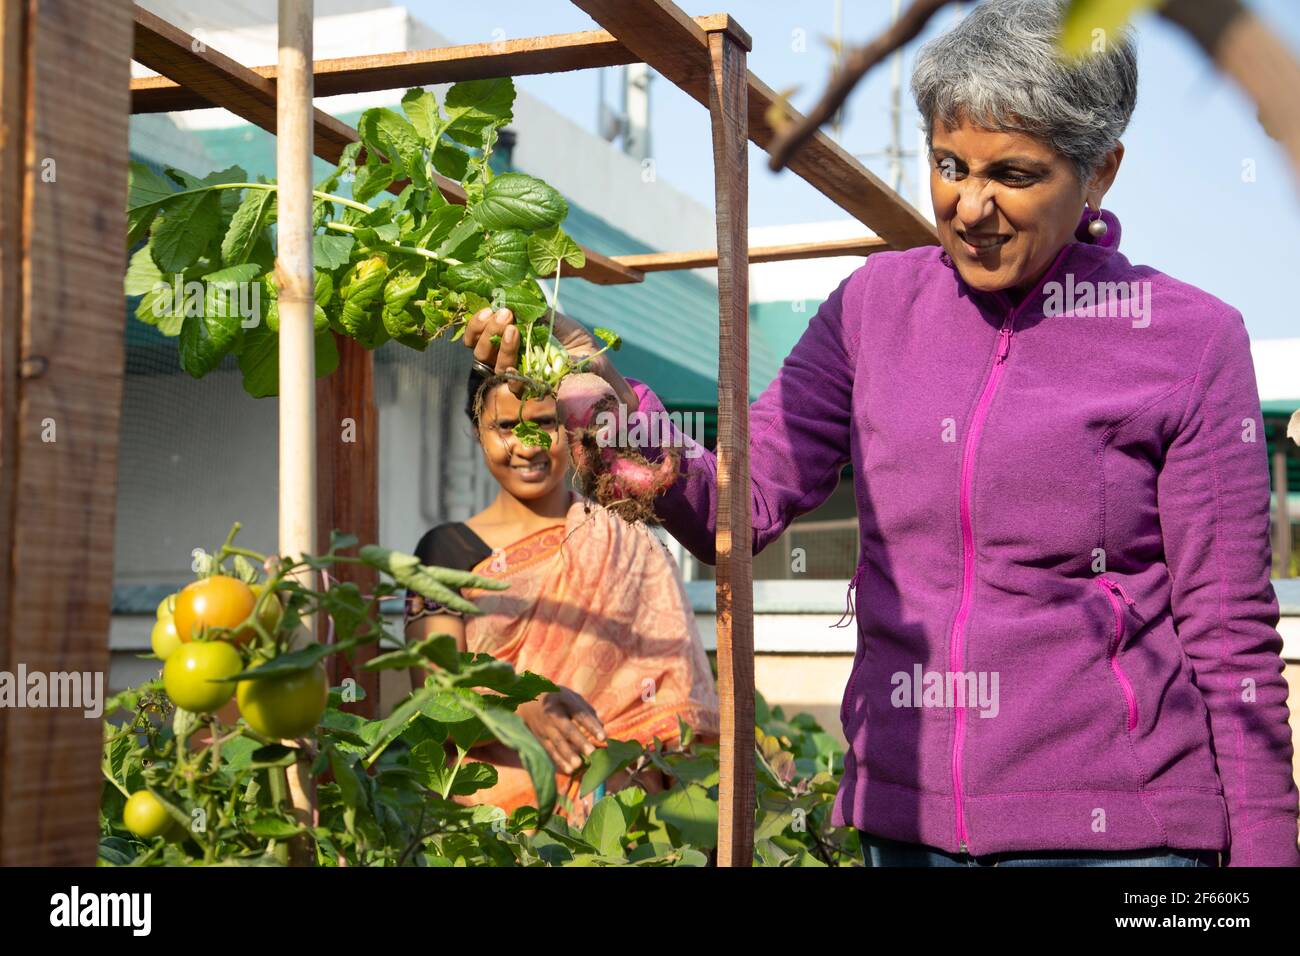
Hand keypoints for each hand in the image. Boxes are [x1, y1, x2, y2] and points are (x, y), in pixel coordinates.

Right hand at [463, 307, 597, 394]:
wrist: (595, 359)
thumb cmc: (570, 337)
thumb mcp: (549, 316)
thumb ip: (528, 309)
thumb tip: (507, 295)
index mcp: (505, 341)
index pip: (478, 336)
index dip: (476, 325)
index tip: (487, 310)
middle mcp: (505, 360)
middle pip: (481, 352)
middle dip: (488, 331)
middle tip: (504, 315)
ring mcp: (517, 377)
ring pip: (495, 367)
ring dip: (501, 347)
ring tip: (513, 330)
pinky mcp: (531, 391)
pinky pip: (515, 386)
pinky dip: (513, 374)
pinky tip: (515, 364)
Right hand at [518, 686, 605, 773]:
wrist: (526, 699)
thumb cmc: (556, 698)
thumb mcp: (571, 696)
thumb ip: (587, 711)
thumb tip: (601, 727)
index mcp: (563, 700)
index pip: (580, 714)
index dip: (591, 726)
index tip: (603, 737)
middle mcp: (552, 714)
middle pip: (567, 729)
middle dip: (579, 741)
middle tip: (591, 752)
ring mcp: (544, 727)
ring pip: (557, 742)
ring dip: (568, 754)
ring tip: (578, 765)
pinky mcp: (540, 738)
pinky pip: (550, 751)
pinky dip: (559, 761)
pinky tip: (570, 770)